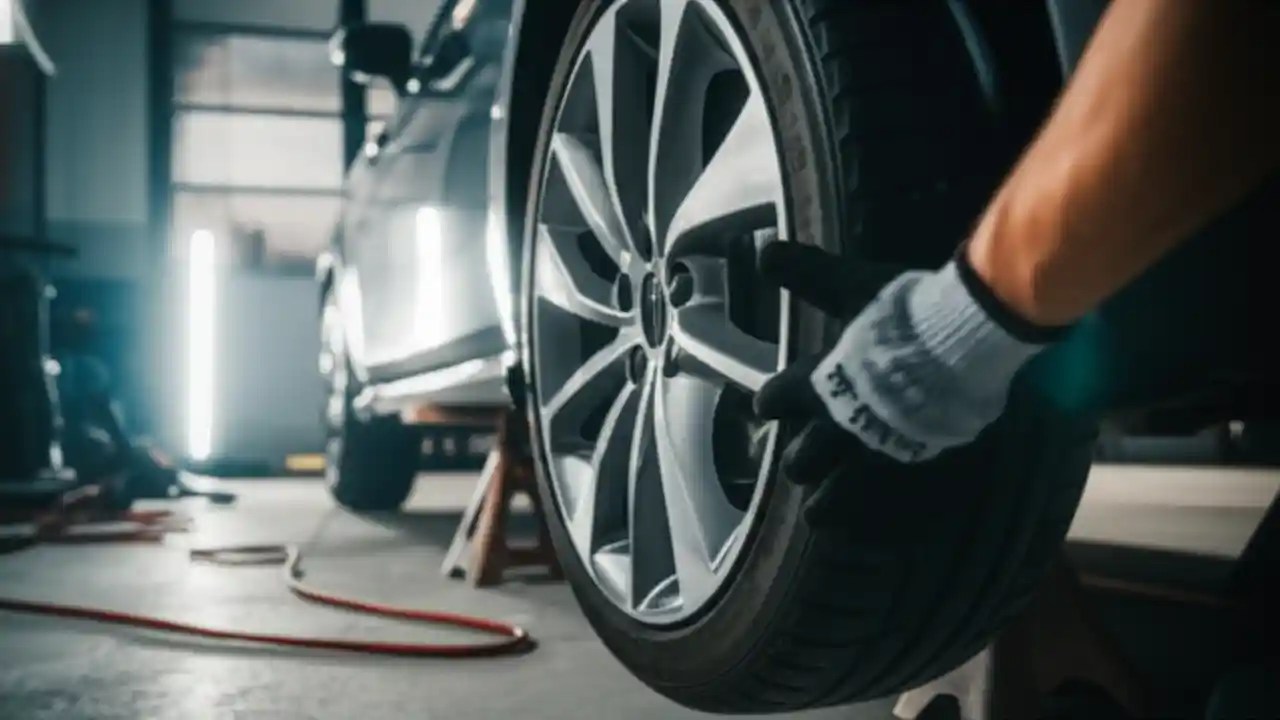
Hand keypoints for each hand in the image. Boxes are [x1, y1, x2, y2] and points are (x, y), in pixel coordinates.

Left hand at [754, 242, 1056, 520]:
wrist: (965, 342)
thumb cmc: (904, 315)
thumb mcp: (850, 286)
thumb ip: (807, 273)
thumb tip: (763, 250)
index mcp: (820, 384)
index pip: (780, 398)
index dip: (772, 402)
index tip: (767, 405)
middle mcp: (840, 425)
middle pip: (803, 457)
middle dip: (799, 459)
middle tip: (799, 462)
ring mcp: (876, 450)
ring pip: (837, 492)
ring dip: (825, 503)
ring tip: (817, 516)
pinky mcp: (913, 463)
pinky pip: (886, 499)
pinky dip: (875, 515)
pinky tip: (871, 528)